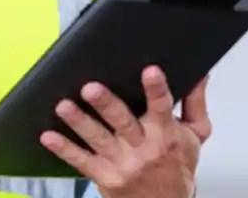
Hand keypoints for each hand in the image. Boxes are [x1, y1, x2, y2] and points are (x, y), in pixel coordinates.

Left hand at [40, 66, 211, 197]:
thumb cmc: (178, 169)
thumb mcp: (196, 135)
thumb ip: (195, 103)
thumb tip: (199, 74)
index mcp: (165, 134)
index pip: (163, 107)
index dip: (156, 89)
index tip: (150, 71)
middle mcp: (142, 148)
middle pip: (123, 122)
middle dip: (107, 104)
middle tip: (91, 88)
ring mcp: (121, 163)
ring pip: (98, 140)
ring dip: (79, 122)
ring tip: (64, 106)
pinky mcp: (104, 176)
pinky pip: (81, 162)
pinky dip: (64, 149)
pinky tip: (49, 136)